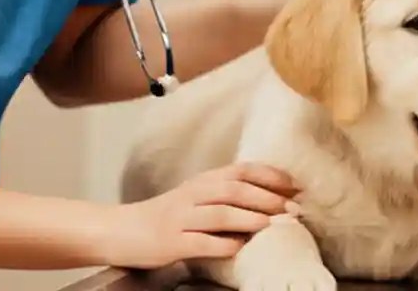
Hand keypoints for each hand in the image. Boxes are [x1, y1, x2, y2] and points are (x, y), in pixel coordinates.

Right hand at [100, 163, 301, 269]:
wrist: (121, 230)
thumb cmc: (165, 216)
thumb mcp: (194, 199)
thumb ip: (224, 197)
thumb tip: (270, 202)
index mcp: (200, 182)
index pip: (240, 170)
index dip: (269, 175)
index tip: (295, 185)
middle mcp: (191, 195)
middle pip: (233, 189)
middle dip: (266, 197)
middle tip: (293, 208)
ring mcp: (180, 219)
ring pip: (219, 214)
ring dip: (249, 218)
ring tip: (272, 224)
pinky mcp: (171, 242)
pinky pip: (200, 242)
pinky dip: (222, 244)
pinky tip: (239, 248)